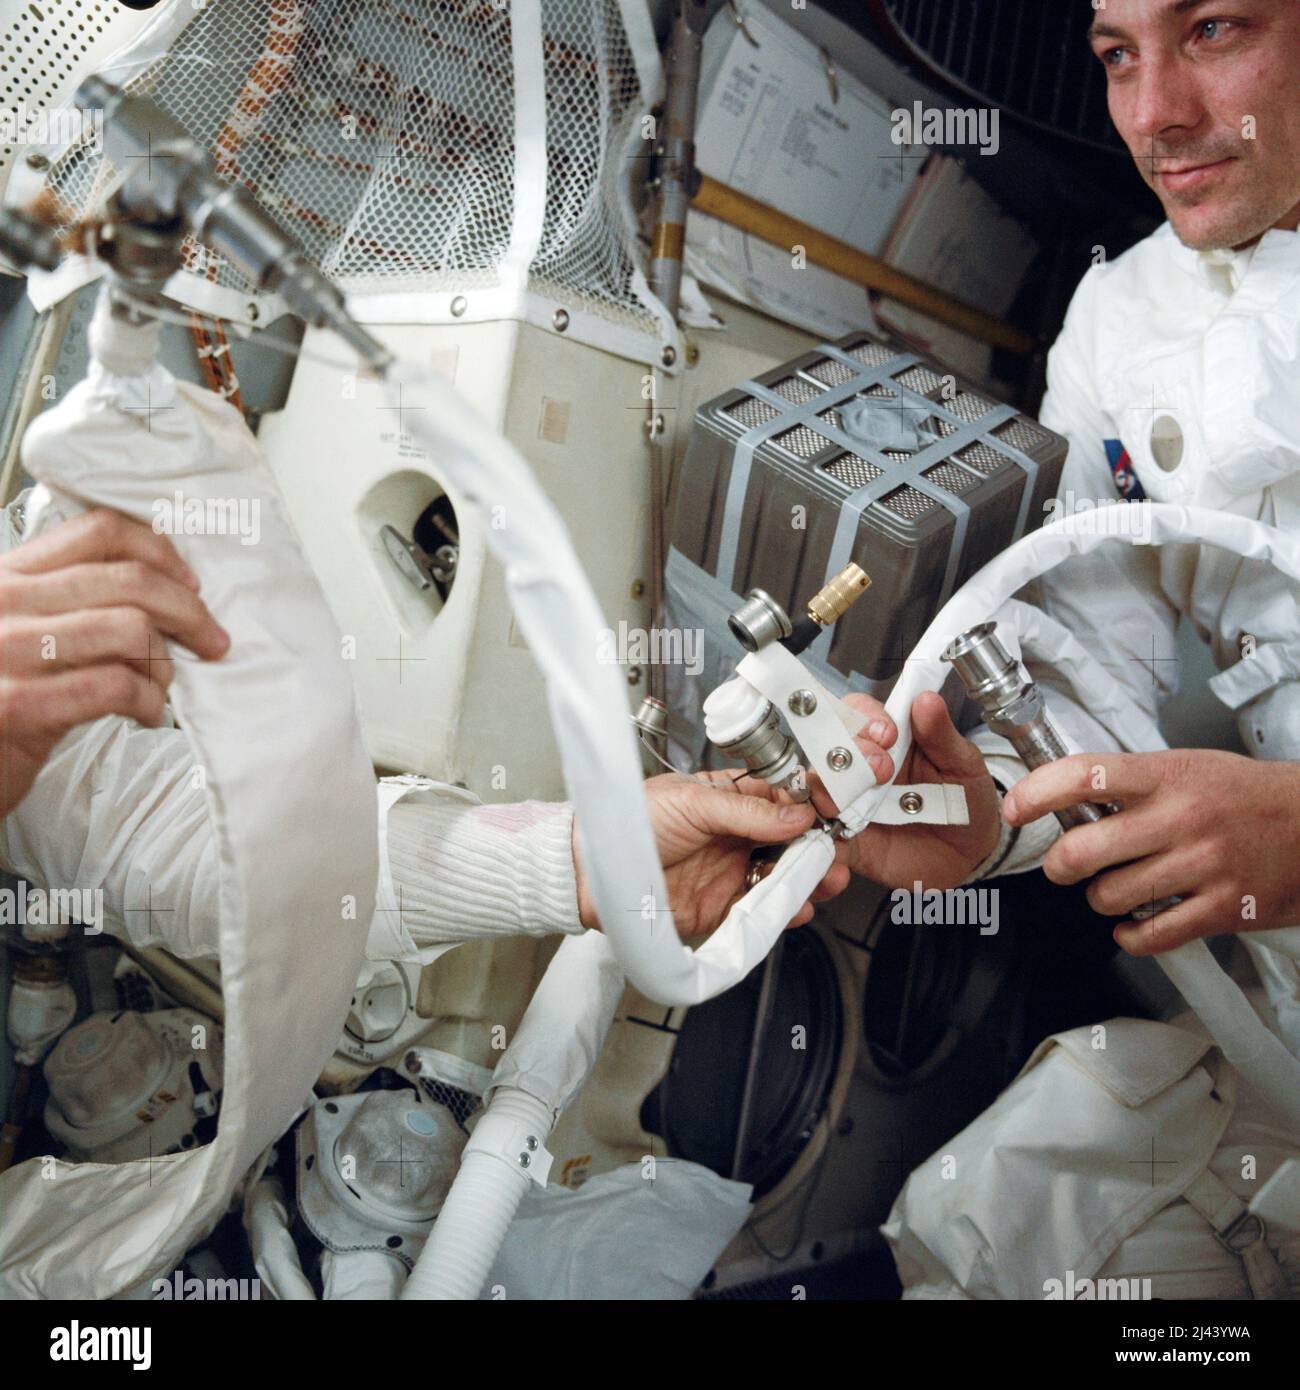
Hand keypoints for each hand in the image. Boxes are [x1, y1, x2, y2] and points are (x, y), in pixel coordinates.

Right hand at [0, 508, 229, 816]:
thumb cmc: (0, 700)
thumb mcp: (22, 634)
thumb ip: (71, 604)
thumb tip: (167, 595)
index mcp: (8, 576)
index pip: (98, 531)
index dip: (161, 554)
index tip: (190, 585)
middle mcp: (4, 602)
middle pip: (128, 580)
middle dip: (188, 612)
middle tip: (211, 640)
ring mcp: (8, 650)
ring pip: (130, 629)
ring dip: (164, 662)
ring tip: (161, 686)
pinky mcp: (19, 704)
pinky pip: (116, 685)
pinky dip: (148, 701)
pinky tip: (146, 715)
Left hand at [572, 771, 850, 938]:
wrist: (592, 872)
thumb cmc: (630, 823)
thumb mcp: (692, 802)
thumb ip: (746, 810)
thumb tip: (796, 812)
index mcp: (728, 799)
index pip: (782, 800)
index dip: (811, 806)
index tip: (834, 811)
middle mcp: (734, 835)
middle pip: (791, 841)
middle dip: (819, 846)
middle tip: (836, 851)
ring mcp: (730, 872)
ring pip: (784, 876)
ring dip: (809, 879)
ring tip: (827, 879)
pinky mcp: (722, 907)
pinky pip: (762, 911)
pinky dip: (786, 911)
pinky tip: (800, 905)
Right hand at [817, 692, 1000, 889]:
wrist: (971, 853)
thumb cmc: (965, 800)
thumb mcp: (963, 764)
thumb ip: (942, 735)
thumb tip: (928, 700)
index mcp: (885, 740)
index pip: (855, 713)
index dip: (863, 718)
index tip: (887, 733)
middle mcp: (859, 768)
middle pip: (826, 750)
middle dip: (846, 757)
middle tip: (881, 771)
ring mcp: (848, 805)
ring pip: (813, 793)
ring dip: (821, 798)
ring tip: (840, 810)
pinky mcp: (846, 842)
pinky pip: (820, 844)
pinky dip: (821, 852)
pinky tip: (839, 862)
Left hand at [1004, 749, 1299, 955]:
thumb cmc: (1244, 795)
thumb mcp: (1185, 767)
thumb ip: (1128, 784)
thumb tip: (1062, 796)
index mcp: (1166, 776)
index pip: (1083, 776)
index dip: (1036, 793)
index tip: (1016, 808)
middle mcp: (1181, 819)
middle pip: (1084, 850)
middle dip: (1059, 864)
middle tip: (1064, 863)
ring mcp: (1202, 866)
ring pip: (1111, 896)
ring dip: (1099, 898)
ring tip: (1116, 888)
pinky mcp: (1222, 909)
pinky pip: (1151, 935)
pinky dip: (1131, 936)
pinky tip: (1134, 923)